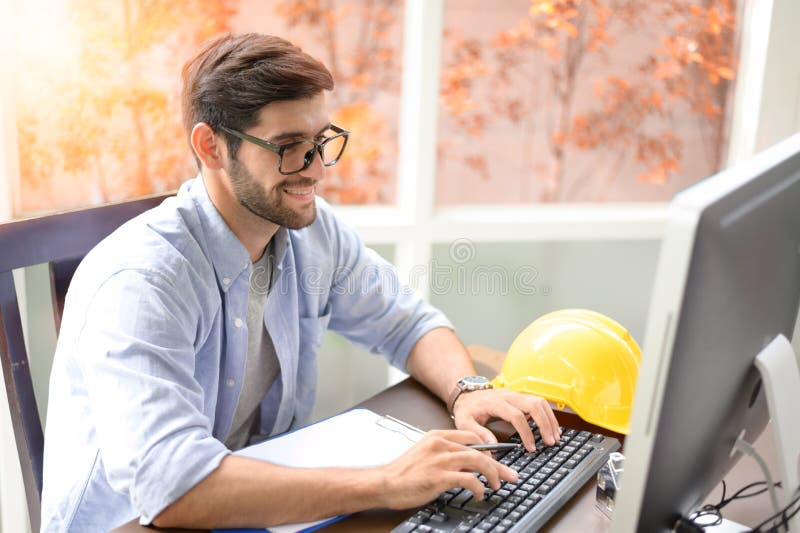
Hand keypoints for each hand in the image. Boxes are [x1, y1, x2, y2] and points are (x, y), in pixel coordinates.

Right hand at [375, 429, 517, 509]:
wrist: (385, 483)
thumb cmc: (404, 472)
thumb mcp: (425, 453)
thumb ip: (446, 453)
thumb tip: (469, 463)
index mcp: (437, 436)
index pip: (472, 436)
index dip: (489, 448)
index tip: (498, 459)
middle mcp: (441, 444)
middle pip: (480, 450)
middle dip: (499, 464)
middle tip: (511, 475)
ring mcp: (440, 460)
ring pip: (478, 461)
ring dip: (493, 474)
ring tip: (498, 484)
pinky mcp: (439, 477)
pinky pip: (469, 480)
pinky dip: (479, 487)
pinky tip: (480, 494)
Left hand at [452, 388, 560, 451]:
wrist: (467, 394)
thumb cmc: (467, 410)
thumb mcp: (465, 423)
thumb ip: (478, 434)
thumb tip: (495, 446)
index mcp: (494, 402)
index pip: (516, 415)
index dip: (526, 432)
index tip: (531, 448)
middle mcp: (508, 396)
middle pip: (533, 404)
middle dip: (544, 424)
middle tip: (551, 442)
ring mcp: (516, 394)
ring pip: (539, 401)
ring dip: (550, 419)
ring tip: (555, 437)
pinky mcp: (520, 396)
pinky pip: (539, 402)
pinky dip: (548, 414)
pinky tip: (551, 428)